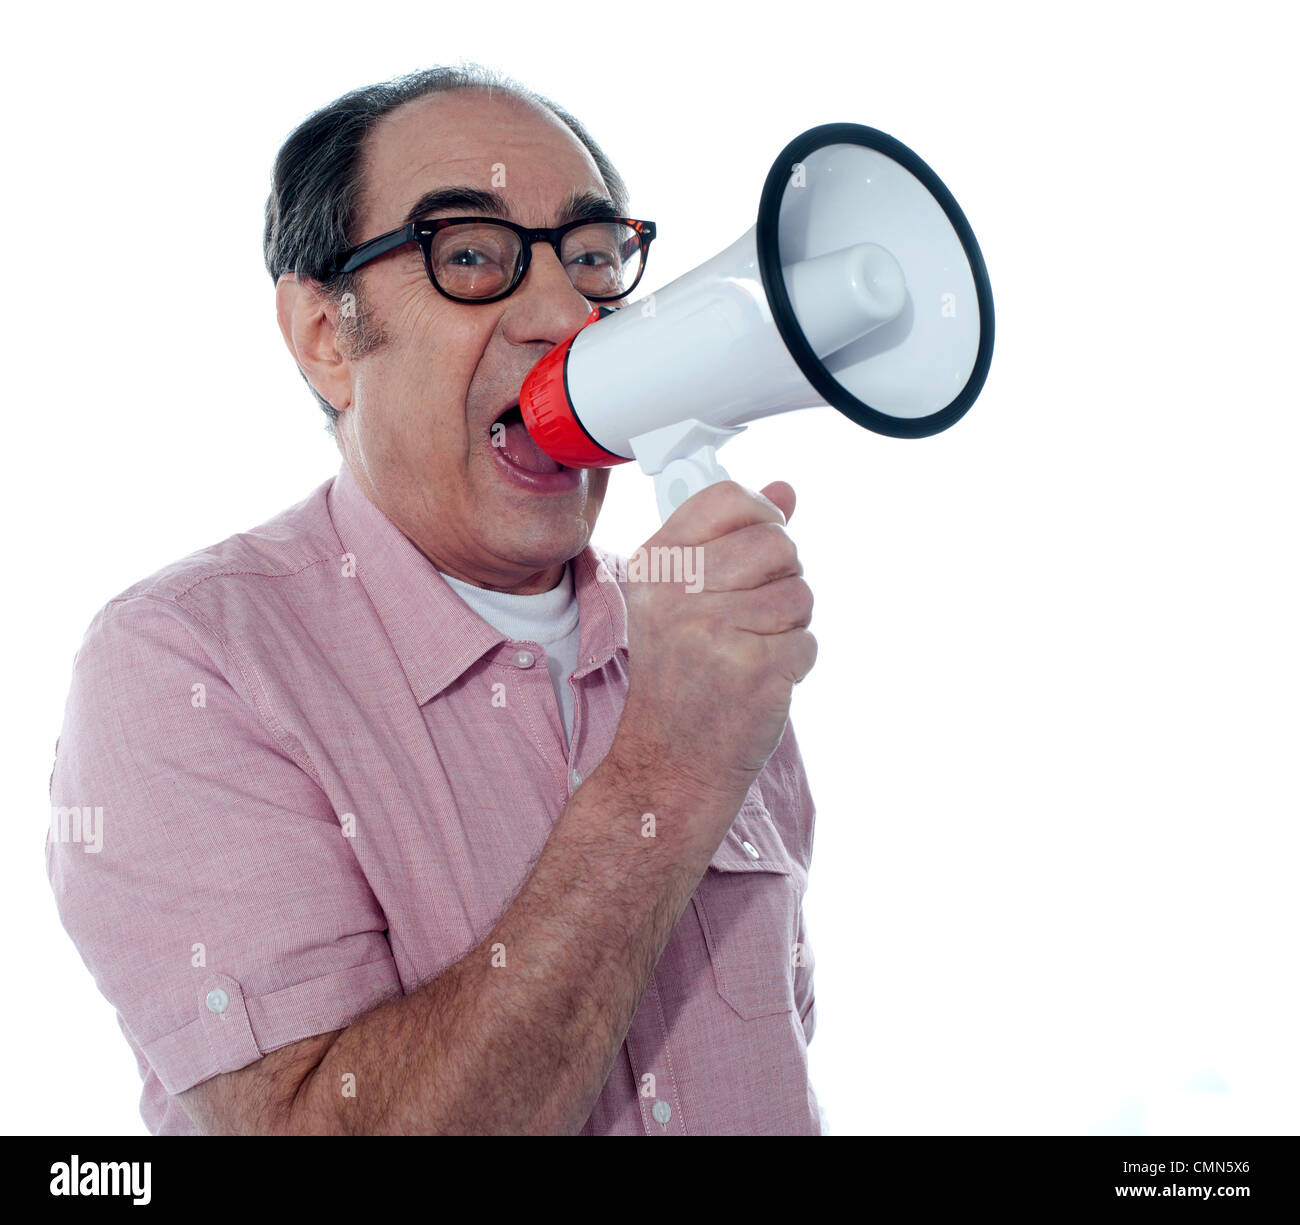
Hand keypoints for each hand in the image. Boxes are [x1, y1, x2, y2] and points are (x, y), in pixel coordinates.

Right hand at [609, 479, 816, 845]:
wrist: (671, 758)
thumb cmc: (682, 677)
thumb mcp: (683, 598)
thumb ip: (732, 539)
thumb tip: (785, 491)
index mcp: (657, 564)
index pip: (727, 496)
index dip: (760, 517)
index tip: (757, 548)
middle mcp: (678, 591)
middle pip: (776, 541)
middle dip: (782, 577)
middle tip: (752, 616)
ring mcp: (714, 629)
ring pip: (799, 591)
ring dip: (791, 624)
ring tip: (753, 651)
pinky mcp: (754, 667)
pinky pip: (808, 639)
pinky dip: (795, 662)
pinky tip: (759, 680)